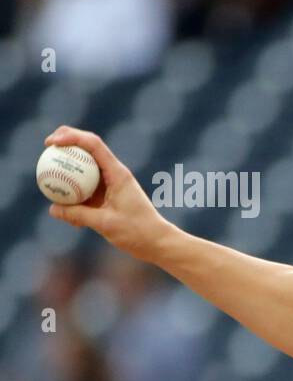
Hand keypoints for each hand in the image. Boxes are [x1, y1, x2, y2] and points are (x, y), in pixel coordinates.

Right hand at [43, 126, 176, 262]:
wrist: (157, 243)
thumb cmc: (138, 232)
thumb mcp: (105, 224)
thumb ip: (78, 215)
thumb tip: (53, 208)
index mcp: (117, 173)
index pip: (92, 144)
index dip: (70, 137)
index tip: (50, 143)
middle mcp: (114, 174)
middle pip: (87, 150)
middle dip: (66, 145)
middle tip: (46, 150)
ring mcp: (111, 185)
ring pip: (84, 171)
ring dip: (68, 175)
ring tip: (53, 190)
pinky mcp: (108, 197)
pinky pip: (86, 191)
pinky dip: (75, 199)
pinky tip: (71, 221)